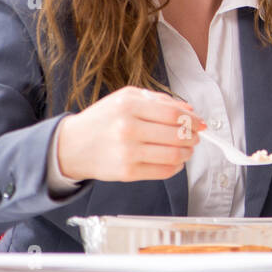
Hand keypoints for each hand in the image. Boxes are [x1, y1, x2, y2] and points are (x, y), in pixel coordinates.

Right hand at [56, 86, 205, 182]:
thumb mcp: (125, 98)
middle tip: (195, 136)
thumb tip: (189, 110)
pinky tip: (175, 161)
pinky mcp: (127, 172)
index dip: (192, 119)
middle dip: (192, 136)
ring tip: (187, 149)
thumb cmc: (102, 119)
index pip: (173, 114)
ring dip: (187, 152)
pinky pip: (163, 171)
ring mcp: (128, 152)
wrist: (71, 146)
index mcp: (129, 106)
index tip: (200, 123)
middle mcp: (128, 129)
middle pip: (176, 134)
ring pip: (174, 154)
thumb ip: (159, 100)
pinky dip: (176, 166)